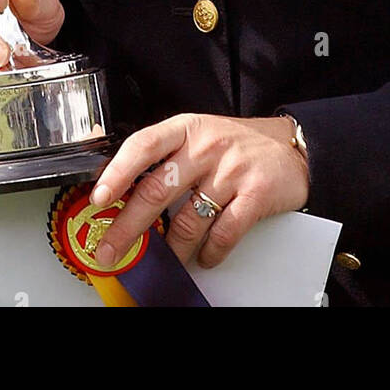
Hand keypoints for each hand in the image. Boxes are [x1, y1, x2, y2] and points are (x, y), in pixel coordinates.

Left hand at [88, 112, 309, 270]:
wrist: (291, 147)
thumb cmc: (236, 144)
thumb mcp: (198, 134)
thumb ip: (165, 157)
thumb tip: (120, 192)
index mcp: (186, 128)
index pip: (143, 145)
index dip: (117, 172)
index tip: (98, 197)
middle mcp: (206, 146)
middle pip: (156, 190)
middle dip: (128, 227)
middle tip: (110, 250)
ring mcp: (231, 170)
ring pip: (188, 221)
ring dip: (172, 250)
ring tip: (164, 261)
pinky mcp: (254, 195)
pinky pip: (223, 234)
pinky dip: (210, 253)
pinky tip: (205, 256)